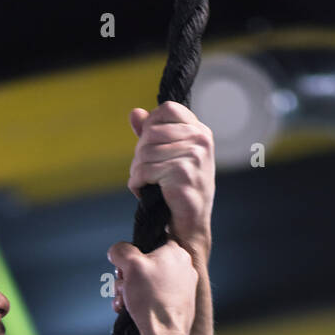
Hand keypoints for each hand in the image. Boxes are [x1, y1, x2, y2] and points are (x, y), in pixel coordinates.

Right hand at [107, 238, 197, 334]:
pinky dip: (142, 303)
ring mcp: (184, 288)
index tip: (124, 269)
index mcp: (177, 252)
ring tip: (124, 302)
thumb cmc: (151, 299)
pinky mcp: (180, 305)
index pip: (149, 242)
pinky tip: (132, 311)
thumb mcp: (131, 265)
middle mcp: (184, 267)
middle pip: (146, 264)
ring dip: (131, 291)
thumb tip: (117, 251)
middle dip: (128, 277)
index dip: (131, 255)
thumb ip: (121, 251)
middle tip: (122, 287)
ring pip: (149, 282)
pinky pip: (156, 298)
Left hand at [127, 102, 214, 249]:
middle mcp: (200, 140)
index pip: (167, 110)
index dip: (150, 125)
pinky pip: (144, 170)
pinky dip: (137, 183)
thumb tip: (134, 113)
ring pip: (145, 152)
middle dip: (139, 153)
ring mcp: (194, 155)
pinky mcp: (182, 173)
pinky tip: (142, 193)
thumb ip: (152, 132)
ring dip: (136, 170)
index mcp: (200, 131)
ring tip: (142, 183)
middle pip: (151, 132)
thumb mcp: (170, 156)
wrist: (191, 225)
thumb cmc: (181, 190)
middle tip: (142, 172)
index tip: (147, 146)